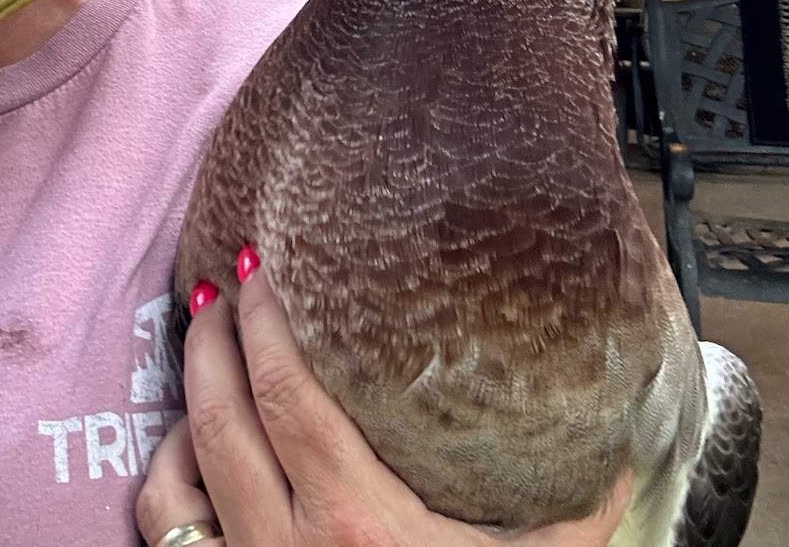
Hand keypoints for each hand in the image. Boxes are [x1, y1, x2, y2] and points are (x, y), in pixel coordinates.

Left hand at [136, 261, 631, 546]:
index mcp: (359, 524)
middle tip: (230, 282)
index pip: (287, 392)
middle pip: (223, 410)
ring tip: (205, 343)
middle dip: (217, 334)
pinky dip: (167, 469)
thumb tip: (625, 445)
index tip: (265, 267)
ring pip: (181, 463)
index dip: (265, 320)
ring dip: (186, 394)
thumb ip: (580, 512)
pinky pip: (163, 526)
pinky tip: (188, 438)